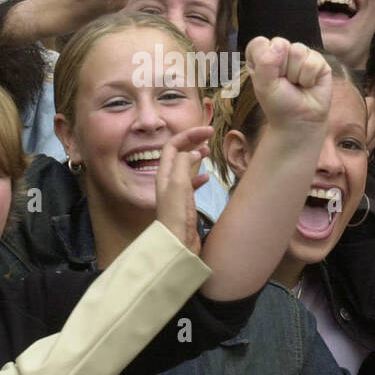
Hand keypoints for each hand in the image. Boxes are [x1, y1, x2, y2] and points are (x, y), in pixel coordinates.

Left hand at [154, 127, 212, 255]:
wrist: (177, 243)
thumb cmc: (177, 214)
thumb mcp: (178, 183)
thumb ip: (183, 163)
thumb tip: (191, 151)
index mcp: (164, 173)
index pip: (173, 145)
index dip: (189, 134)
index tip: (208, 131)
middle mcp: (167, 180)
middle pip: (178, 154)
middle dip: (192, 141)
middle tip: (210, 135)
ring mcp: (176, 192)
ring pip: (185, 167)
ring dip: (196, 156)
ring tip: (208, 151)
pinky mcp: (184, 204)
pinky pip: (191, 184)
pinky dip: (199, 176)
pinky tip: (207, 178)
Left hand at [245, 37, 331, 130]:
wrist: (299, 120)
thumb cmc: (278, 103)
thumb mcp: (263, 85)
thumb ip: (265, 62)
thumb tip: (280, 44)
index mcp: (263, 56)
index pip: (259, 43)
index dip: (263, 60)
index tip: (267, 78)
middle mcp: (281, 52)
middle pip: (280, 43)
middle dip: (281, 68)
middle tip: (284, 83)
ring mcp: (301, 55)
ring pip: (297, 51)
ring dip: (295, 74)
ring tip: (297, 84)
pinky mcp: (318, 61)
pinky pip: (313, 61)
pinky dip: (308, 78)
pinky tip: (308, 85)